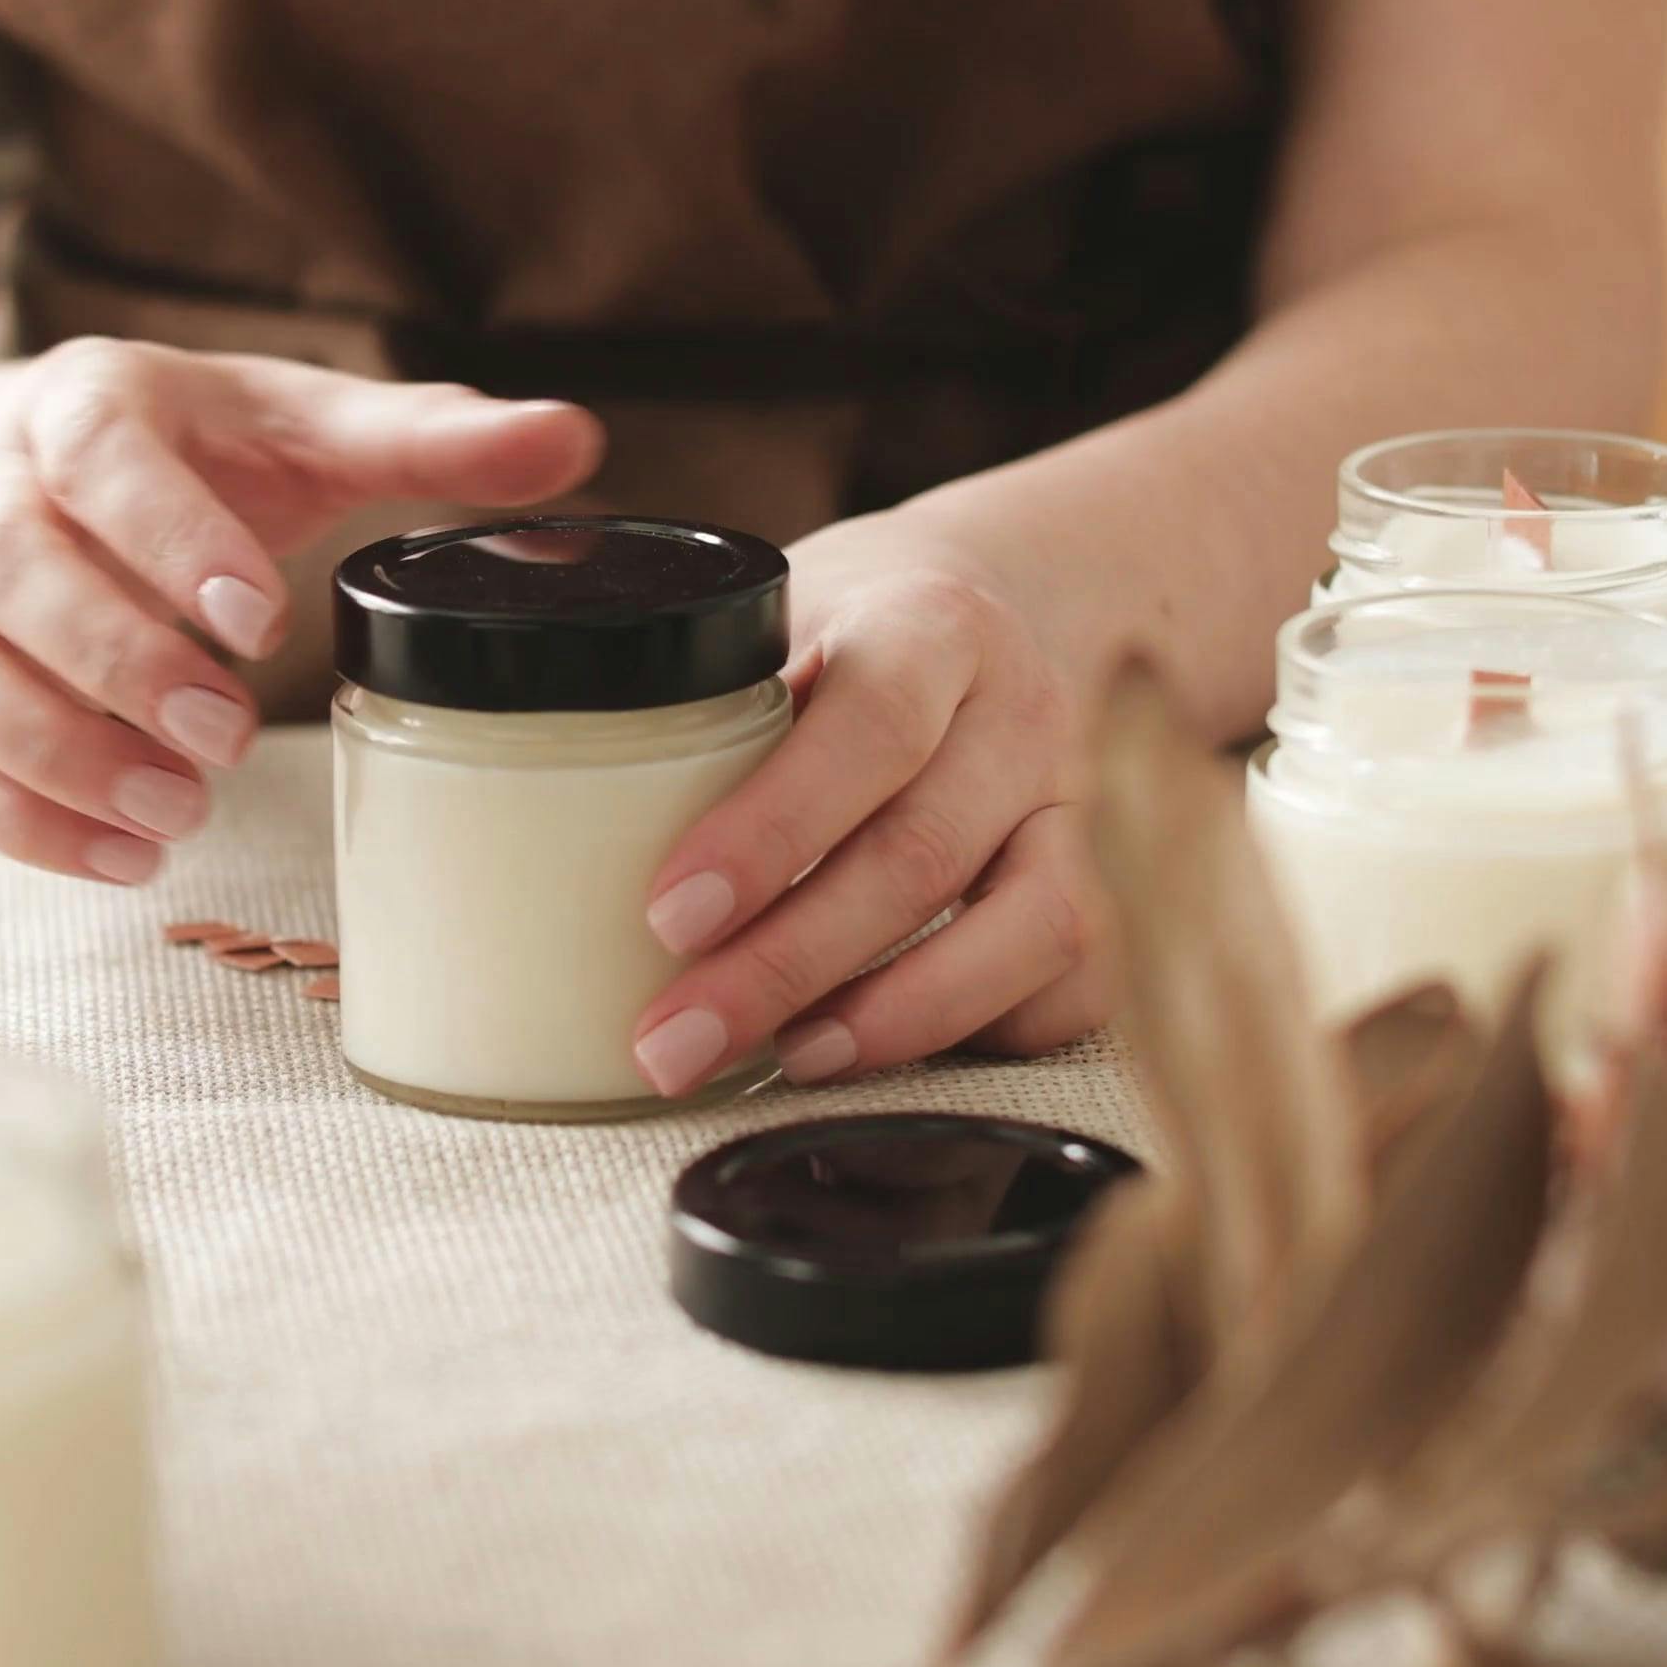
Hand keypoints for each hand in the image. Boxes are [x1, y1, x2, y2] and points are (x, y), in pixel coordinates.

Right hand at [0, 338, 599, 882]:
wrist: (33, 470)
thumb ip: (429, 437)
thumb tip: (576, 440)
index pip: (98, 454)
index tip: (256, 617)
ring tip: (177, 818)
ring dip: (52, 752)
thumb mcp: (305, 426)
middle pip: (4, 567)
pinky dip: (14, 820)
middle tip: (226, 740)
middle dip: (113, 662)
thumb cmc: (200, 453)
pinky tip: (122, 862)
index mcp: (89, 405)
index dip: (166, 536)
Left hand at [625, 520, 1112, 1093]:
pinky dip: (990, 1029)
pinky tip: (885, 1048)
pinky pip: (1087, 978)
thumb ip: (707, 685)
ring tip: (785, 1058)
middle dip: (789, 961)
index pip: (868, 728)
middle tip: (675, 1037)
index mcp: (931, 627)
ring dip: (898, 1012)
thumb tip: (557, 787)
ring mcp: (1078, 803)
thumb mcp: (780, 613)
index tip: (667, 915)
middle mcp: (1024, 713)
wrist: (990, 608)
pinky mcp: (1109, 879)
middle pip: (923, 852)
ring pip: (1034, 925)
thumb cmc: (850, 629)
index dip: (771, 829)